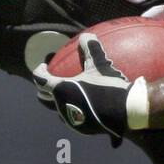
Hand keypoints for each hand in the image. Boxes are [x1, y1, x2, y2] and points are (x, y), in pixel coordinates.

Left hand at [32, 34, 148, 146]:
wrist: (124, 110)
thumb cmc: (110, 86)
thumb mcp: (100, 65)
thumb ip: (91, 49)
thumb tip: (86, 35)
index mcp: (61, 89)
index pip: (40, 80)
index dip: (39, 71)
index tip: (43, 66)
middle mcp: (61, 106)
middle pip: (43, 98)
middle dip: (44, 89)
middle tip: (51, 80)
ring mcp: (70, 120)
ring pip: (58, 109)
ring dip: (59, 101)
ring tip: (68, 92)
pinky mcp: (81, 128)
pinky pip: (73, 118)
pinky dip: (74, 110)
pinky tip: (85, 106)